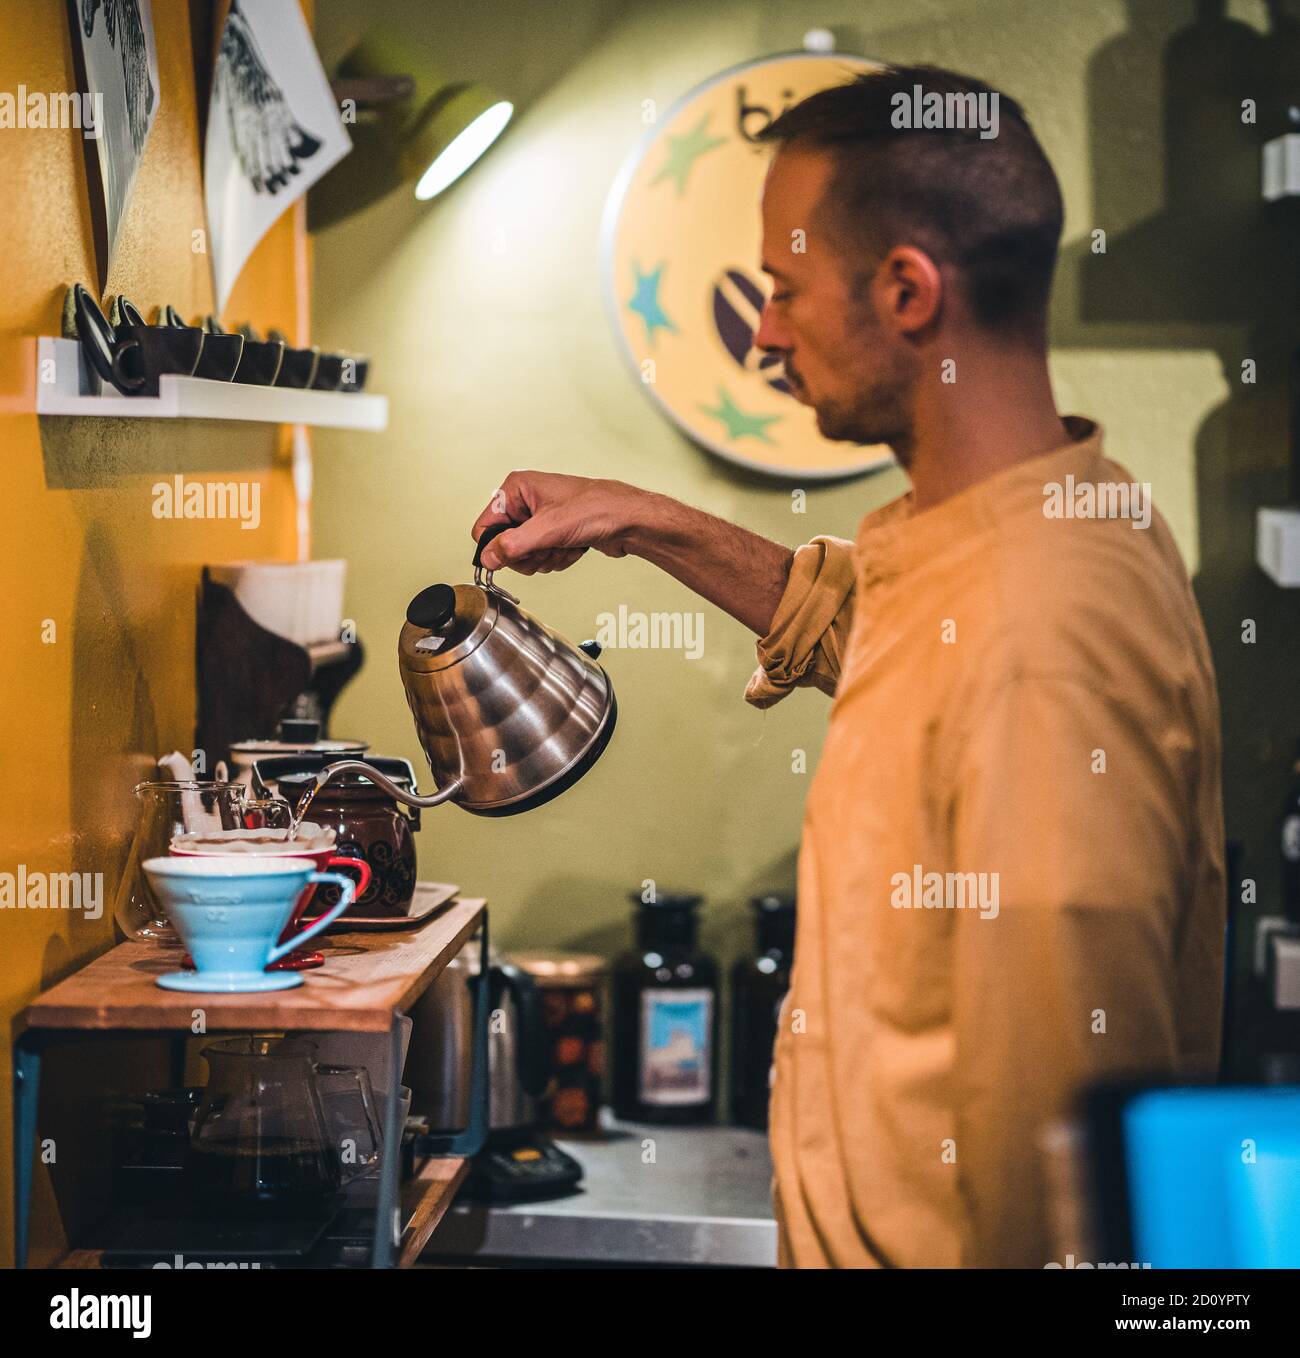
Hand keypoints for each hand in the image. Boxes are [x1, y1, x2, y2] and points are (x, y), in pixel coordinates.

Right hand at [471, 470, 648, 575]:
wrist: (629, 520)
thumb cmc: (596, 509)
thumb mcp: (548, 529)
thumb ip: (513, 545)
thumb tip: (488, 558)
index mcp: (517, 489)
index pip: (486, 526)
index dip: (497, 547)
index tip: (514, 556)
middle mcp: (526, 501)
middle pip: (505, 545)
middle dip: (529, 554)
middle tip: (548, 547)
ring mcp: (541, 518)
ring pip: (525, 555)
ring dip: (546, 557)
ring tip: (565, 544)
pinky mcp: (555, 533)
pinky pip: (543, 557)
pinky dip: (558, 558)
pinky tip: (573, 548)